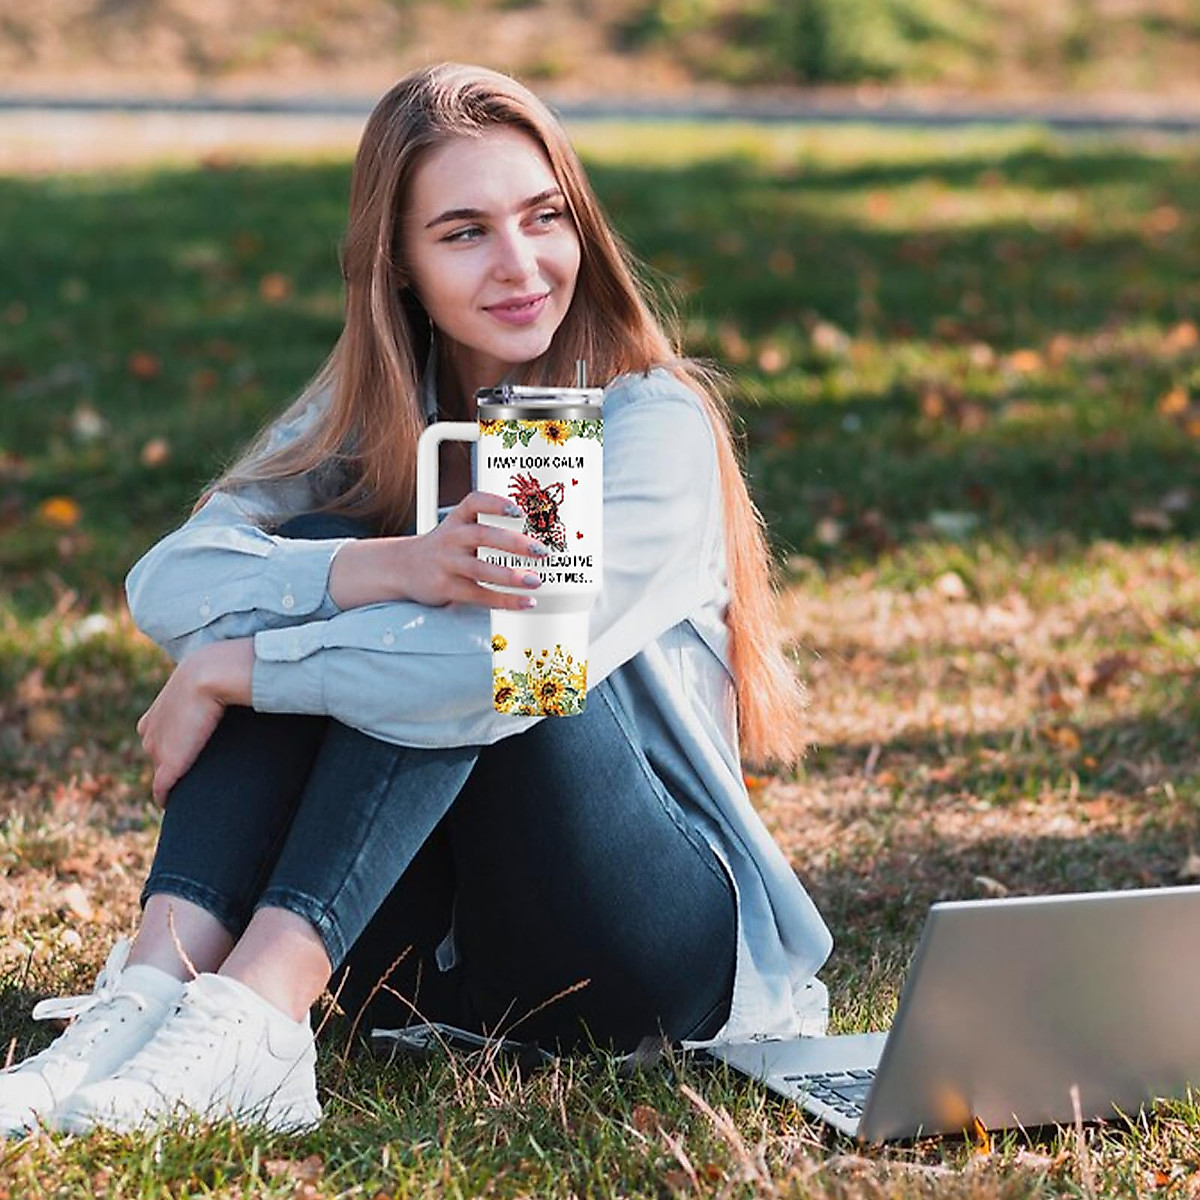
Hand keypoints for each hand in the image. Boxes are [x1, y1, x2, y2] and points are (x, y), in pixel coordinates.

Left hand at [136, 639, 253, 804]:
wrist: (209, 674)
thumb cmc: (215, 671)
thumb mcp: (204, 681)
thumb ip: (207, 691)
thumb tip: (232, 685)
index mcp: (152, 717)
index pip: (159, 741)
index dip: (176, 750)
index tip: (193, 758)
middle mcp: (149, 735)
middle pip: (158, 759)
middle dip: (172, 767)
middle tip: (197, 775)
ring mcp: (156, 751)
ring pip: (161, 775)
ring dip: (175, 782)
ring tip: (193, 790)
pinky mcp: (169, 766)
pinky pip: (162, 790)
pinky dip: (167, 798)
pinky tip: (176, 805)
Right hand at [329, 492, 551, 611]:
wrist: (402, 567)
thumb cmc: (443, 548)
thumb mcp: (458, 528)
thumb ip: (487, 527)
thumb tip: (534, 540)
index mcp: (457, 519)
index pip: (475, 503)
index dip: (496, 504)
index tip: (518, 510)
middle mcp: (451, 538)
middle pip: (483, 536)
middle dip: (514, 543)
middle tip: (541, 550)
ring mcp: (447, 564)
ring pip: (480, 569)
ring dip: (510, 576)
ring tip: (535, 580)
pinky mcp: (446, 588)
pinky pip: (479, 595)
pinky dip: (505, 600)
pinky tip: (525, 601)